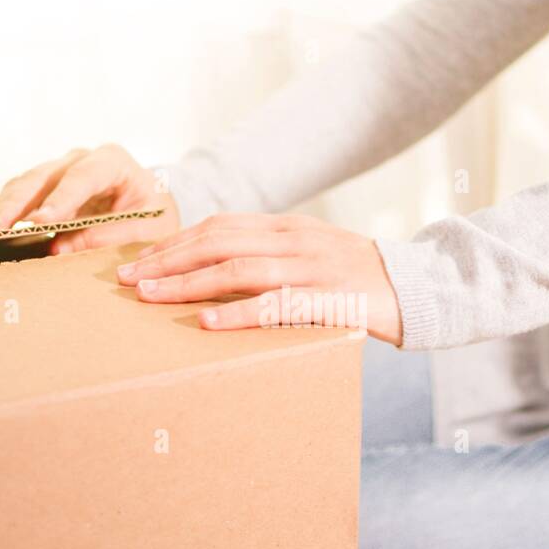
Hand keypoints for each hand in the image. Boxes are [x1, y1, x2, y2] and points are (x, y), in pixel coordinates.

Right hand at [0, 144, 179, 251]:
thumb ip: (113, 236)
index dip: (59, 200)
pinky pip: (17, 198)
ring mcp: (58, 171)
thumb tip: (63, 250)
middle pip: (41, 179)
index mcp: (112, 161)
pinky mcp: (44, 188)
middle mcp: (79, 159)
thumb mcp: (150, 228)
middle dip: (14, 205)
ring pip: (22, 186)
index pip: (81, 177)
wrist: (153, 206)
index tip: (41, 223)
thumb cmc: (155, 215)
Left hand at [116, 213, 402, 344]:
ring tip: (149, 297)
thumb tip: (220, 275)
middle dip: (166, 259)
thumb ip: (274, 257)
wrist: (423, 287)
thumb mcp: (315, 256)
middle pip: (217, 242)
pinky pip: (273, 305)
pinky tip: (204, 321)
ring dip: (186, 283)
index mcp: (288, 228)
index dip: (174, 242)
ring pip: (236, 269)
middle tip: (125, 280)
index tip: (137, 261)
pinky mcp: (328, 300)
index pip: (219, 227)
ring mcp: (311, 268)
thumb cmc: (362, 280)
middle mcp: (294, 241)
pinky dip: (235, 313)